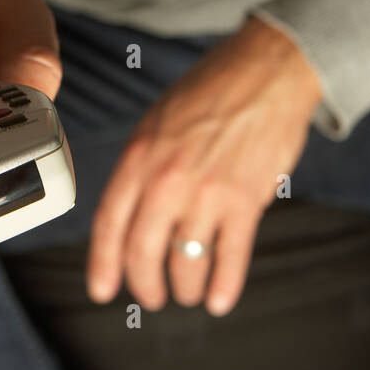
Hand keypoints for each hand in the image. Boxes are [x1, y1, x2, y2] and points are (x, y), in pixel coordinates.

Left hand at [85, 16, 322, 315]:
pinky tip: (219, 299)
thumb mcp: (158, 119)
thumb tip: (130, 209)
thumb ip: (142, 165)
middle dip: (145, 286)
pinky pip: (230, 259)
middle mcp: (168, 178)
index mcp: (140, 156)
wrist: (267, 69)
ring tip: (188, 292)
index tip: (102, 289)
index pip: (110, 224)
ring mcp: (207, 192)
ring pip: (186, 263)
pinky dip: (224, 287)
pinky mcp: (246, 201)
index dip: (103, 264)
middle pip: (143, 253)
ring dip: (185, 288)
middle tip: (152, 297)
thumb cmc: (214, 87)